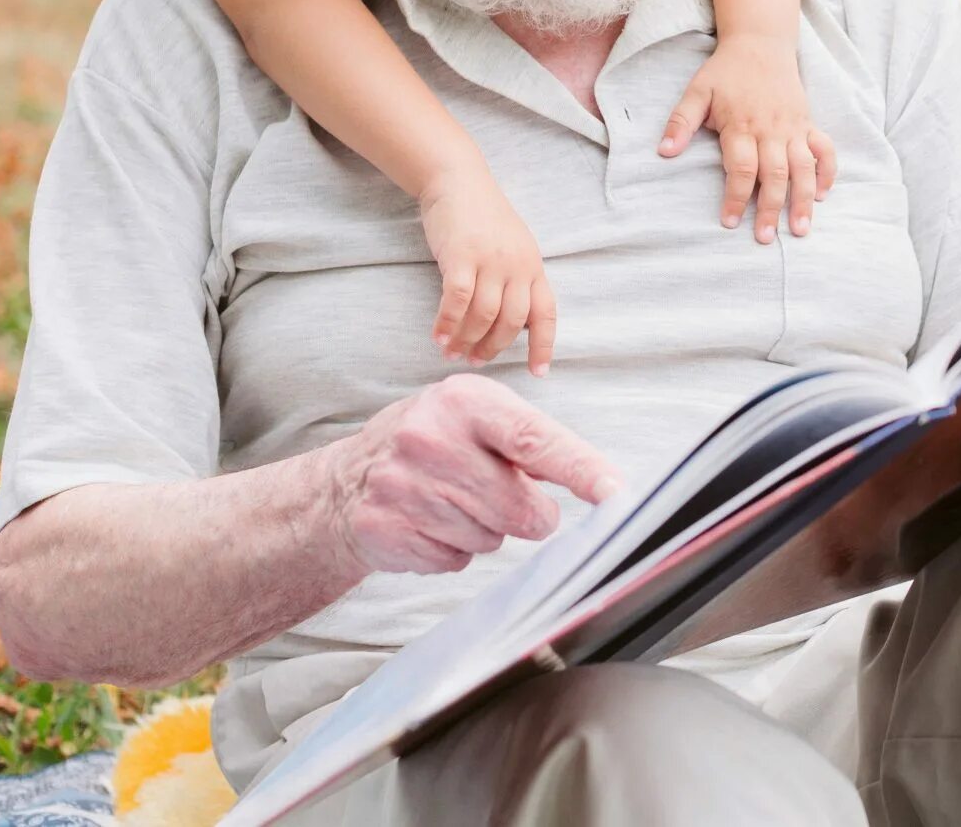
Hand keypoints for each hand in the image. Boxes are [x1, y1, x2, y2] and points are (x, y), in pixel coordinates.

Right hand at [327, 373, 621, 575]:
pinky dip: (452, 549)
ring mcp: (402, 486)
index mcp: (462, 400)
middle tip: (498, 495)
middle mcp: (429, 438)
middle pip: (520, 508)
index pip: (535, 439)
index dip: (580, 469)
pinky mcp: (386, 528)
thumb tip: (599, 483)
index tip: (615, 493)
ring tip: (452, 502)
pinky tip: (428, 523)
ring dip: (484, 530)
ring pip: (490, 539)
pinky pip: (455, 560)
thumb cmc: (433, 443)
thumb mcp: (475, 417)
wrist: (345, 482)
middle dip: (526, 513)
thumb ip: (531, 441)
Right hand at [420, 165, 557, 377]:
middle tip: (476, 360)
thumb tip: (510, 323)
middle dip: (494, 348)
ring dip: (467, 340)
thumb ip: (516, 280)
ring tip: (453, 353)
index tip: (539, 372)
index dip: (543, 345)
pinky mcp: (462, 256)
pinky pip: (458, 300)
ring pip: (484, 316)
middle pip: (512, 322)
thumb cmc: (483, 218)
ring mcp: (491, 261)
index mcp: (534, 266)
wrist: (458, 181)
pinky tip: (439, 337)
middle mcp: (518, 266)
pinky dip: (448, 323)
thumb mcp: (514, 247)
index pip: (545, 313)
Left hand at [658, 34, 836, 244]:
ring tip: (800, 229)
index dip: (736, 197)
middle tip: (766, 238)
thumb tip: (663, 152)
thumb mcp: (697, 91)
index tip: (730, 222)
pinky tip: (822, 195)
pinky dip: (826, 172)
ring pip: (803, 168)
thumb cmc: (726, 71)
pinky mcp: (807, 123)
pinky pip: (823, 150)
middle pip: (774, 175)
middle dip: (771, 209)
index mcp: (741, 125)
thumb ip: (681, 122)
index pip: (741, 169)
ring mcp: (793, 127)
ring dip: (803, 200)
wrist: (760, 43)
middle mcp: (771, 130)